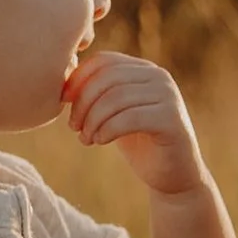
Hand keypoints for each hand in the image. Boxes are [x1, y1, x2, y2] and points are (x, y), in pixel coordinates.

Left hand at [64, 50, 207, 196]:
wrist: (173, 176)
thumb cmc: (140, 145)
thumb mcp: (114, 114)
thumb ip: (98, 94)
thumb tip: (64, 83)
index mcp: (144, 70)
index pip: (104, 60)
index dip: (78, 79)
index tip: (63, 102)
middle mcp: (159, 77)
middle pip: (107, 78)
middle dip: (83, 102)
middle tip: (74, 127)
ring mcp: (168, 96)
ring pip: (116, 98)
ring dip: (93, 120)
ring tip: (86, 138)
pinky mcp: (171, 119)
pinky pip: (129, 118)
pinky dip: (107, 130)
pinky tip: (100, 141)